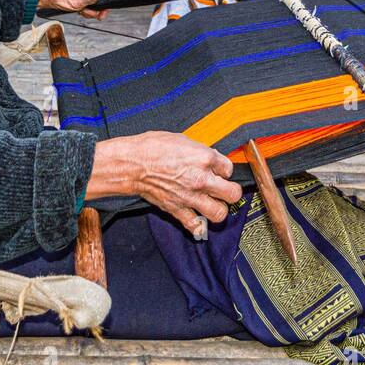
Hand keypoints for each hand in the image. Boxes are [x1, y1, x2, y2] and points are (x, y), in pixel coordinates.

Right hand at [87, 132, 241, 237]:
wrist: (131, 164)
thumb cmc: (152, 148)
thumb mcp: (181, 139)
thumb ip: (200, 150)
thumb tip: (209, 157)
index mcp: (204, 158)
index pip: (229, 168)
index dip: (224, 169)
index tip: (217, 170)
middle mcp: (201, 179)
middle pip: (233, 193)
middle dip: (231, 191)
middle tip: (224, 189)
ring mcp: (190, 196)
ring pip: (219, 213)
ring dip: (218, 209)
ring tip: (213, 203)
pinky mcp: (177, 209)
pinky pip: (195, 225)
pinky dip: (198, 225)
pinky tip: (198, 218)